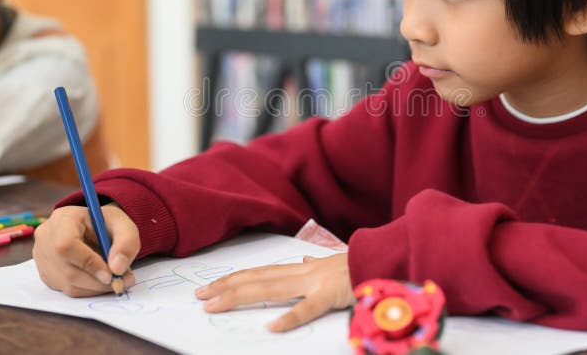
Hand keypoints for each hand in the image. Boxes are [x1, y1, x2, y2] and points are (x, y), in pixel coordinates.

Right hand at [32, 204, 139, 296]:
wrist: (94, 228)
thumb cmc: (106, 224)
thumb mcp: (123, 224)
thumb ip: (126, 242)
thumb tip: (118, 268)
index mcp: (63, 219)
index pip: (66, 245)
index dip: (88, 263)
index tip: (111, 274)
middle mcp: (46, 238)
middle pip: (68, 270)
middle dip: (98, 281)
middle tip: (122, 281)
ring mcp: (42, 258)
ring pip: (68, 284)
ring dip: (96, 287)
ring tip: (116, 278)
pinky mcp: (46, 274)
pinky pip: (67, 290)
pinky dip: (89, 290)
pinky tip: (101, 279)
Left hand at [195, 253, 355, 332]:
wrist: (386, 258)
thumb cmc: (362, 265)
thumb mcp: (334, 263)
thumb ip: (315, 265)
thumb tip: (301, 260)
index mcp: (303, 268)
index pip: (262, 273)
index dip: (236, 278)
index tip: (212, 286)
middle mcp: (304, 272)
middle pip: (258, 279)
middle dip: (227, 286)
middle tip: (200, 296)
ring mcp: (316, 282)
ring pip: (272, 288)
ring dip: (241, 295)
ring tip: (216, 304)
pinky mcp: (331, 294)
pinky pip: (308, 308)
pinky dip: (290, 317)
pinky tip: (271, 327)